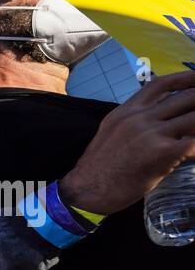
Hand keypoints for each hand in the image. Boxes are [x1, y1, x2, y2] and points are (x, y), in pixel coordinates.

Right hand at [60, 70, 194, 215]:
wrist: (85, 191)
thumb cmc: (99, 168)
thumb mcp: (112, 132)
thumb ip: (135, 120)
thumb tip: (159, 117)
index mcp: (127, 111)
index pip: (162, 84)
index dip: (187, 78)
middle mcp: (139, 117)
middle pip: (187, 97)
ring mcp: (151, 133)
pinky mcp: (162, 151)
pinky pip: (193, 143)